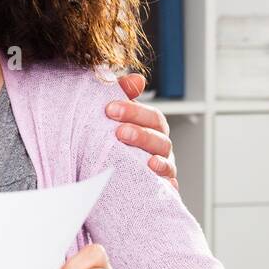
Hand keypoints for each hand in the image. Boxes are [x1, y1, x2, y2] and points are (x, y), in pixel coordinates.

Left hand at [111, 74, 176, 188]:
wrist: (101, 177)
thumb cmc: (112, 141)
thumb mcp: (113, 118)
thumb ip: (123, 96)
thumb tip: (137, 79)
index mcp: (151, 129)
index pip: (151, 117)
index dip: (133, 111)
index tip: (109, 109)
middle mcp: (159, 148)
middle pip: (159, 138)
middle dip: (140, 133)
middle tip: (118, 132)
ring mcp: (162, 169)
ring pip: (165, 161)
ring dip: (153, 157)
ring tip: (141, 156)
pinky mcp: (159, 189)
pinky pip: (167, 186)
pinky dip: (164, 181)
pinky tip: (152, 175)